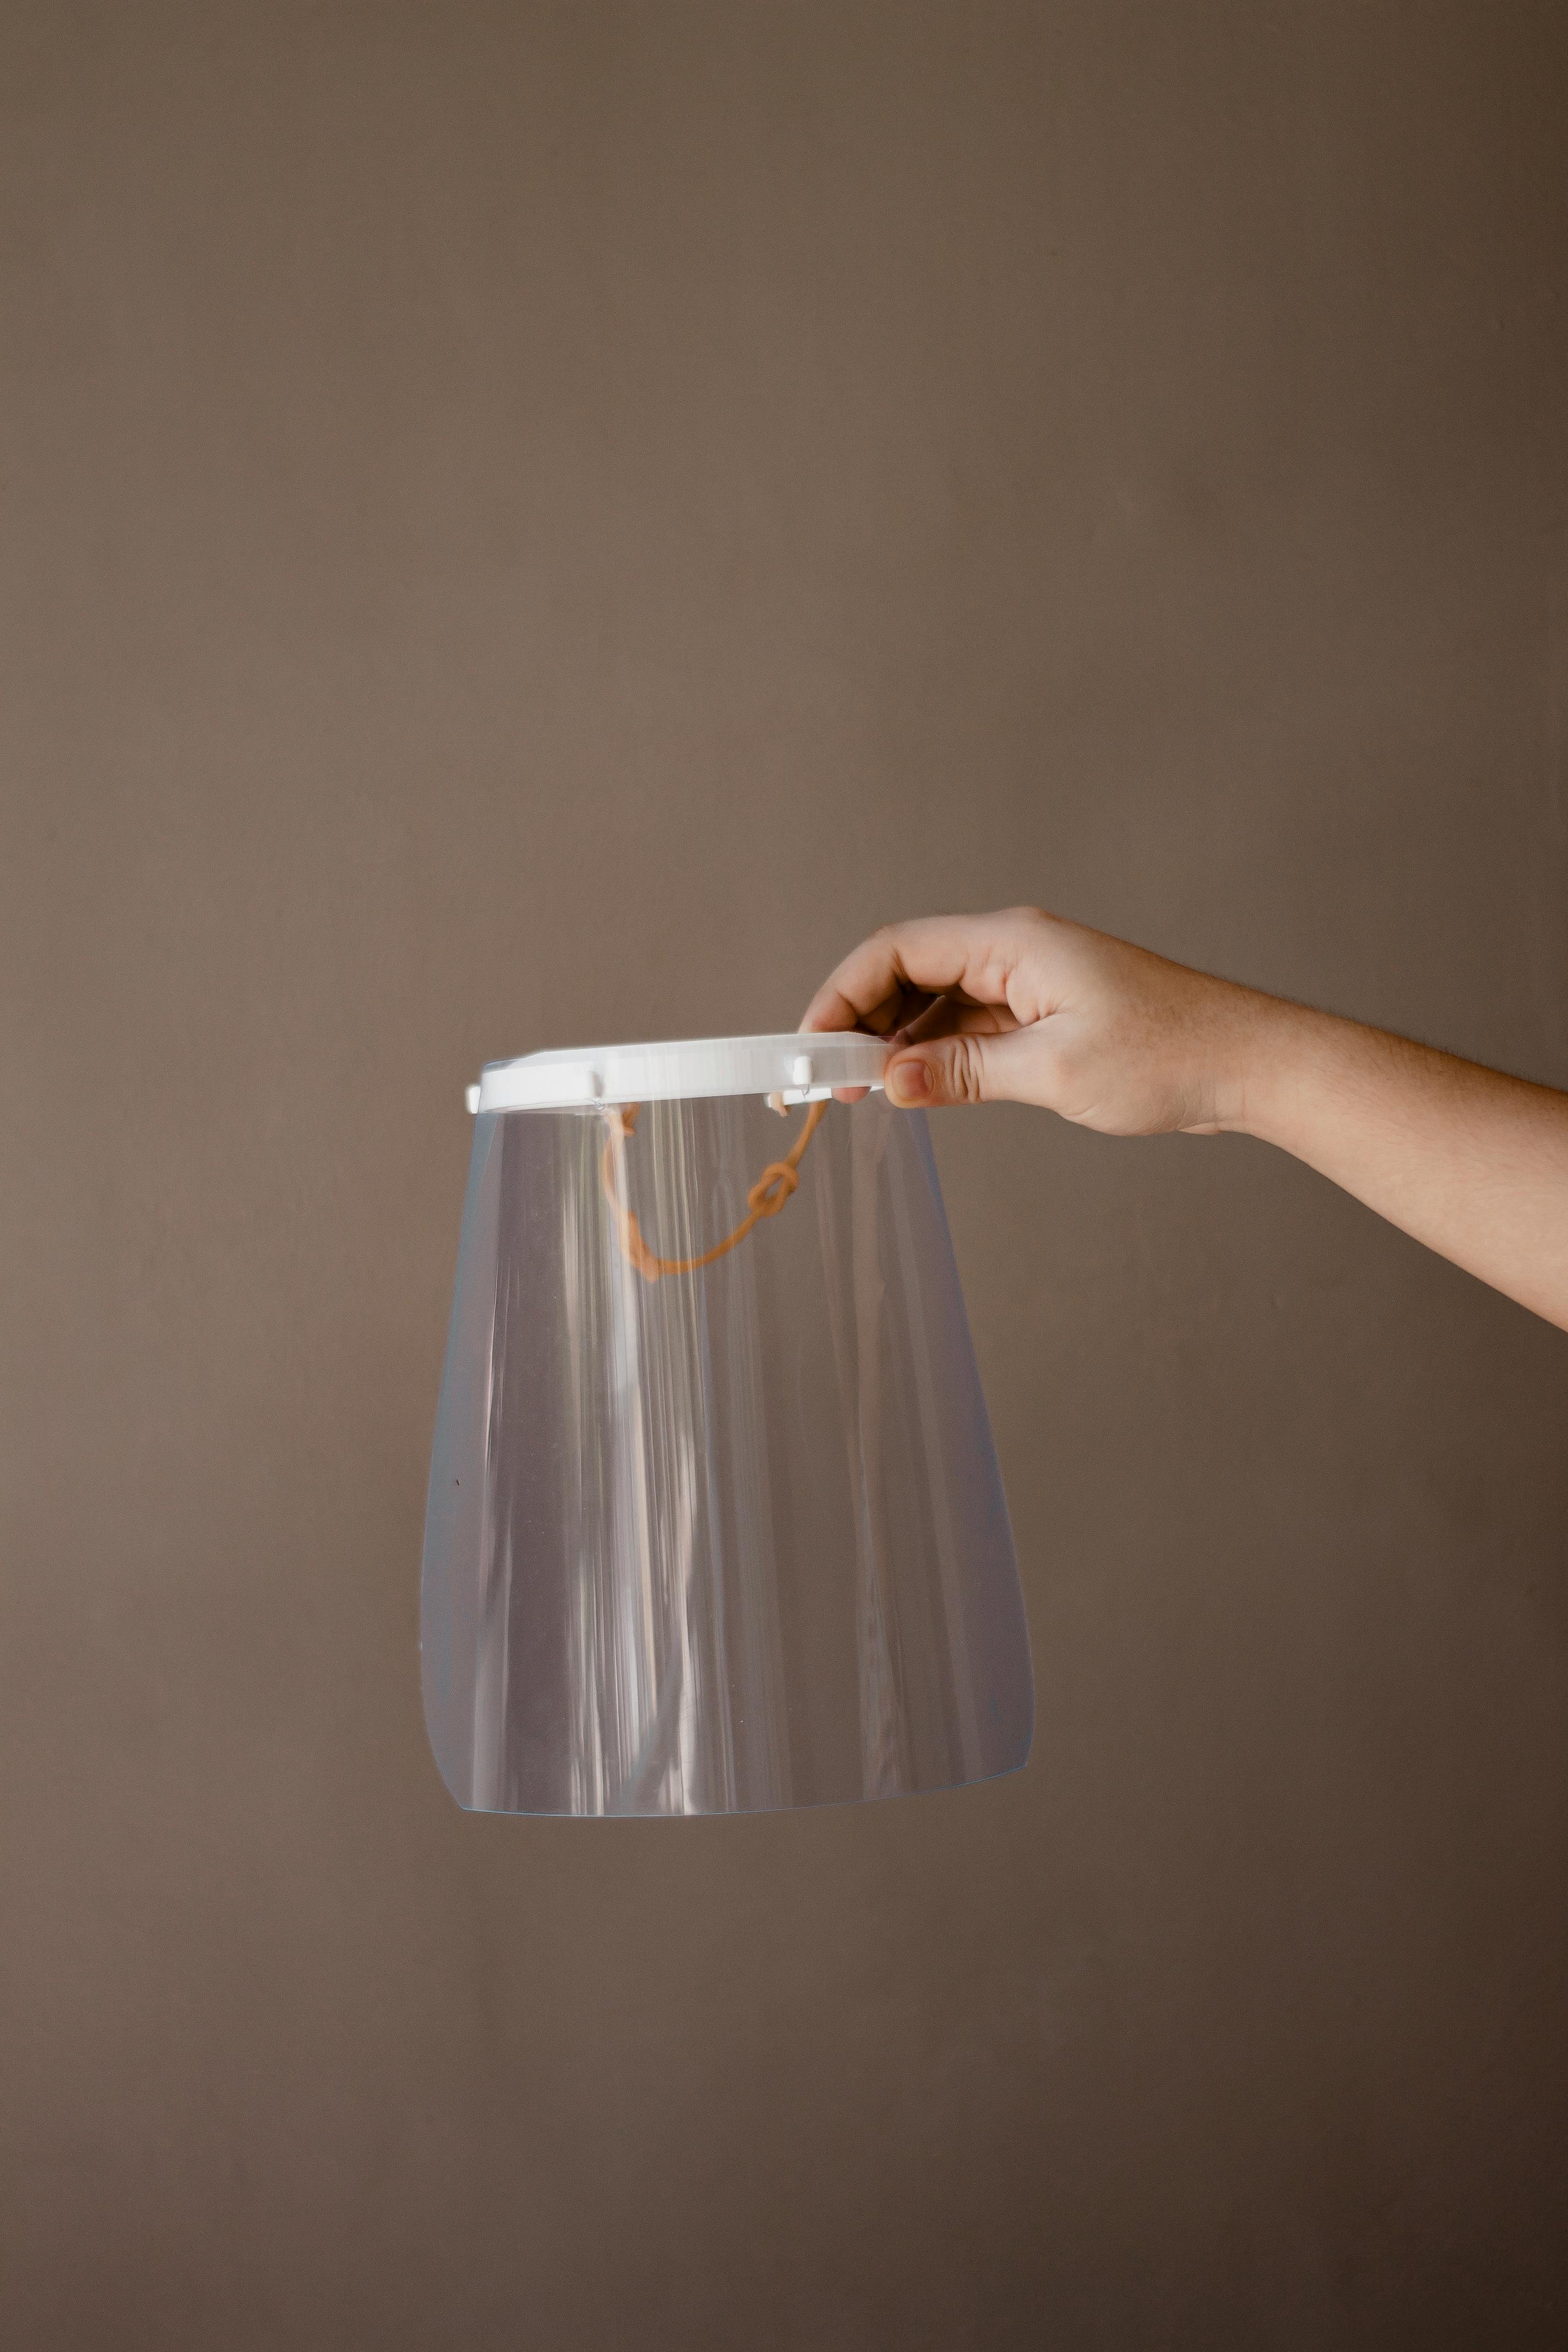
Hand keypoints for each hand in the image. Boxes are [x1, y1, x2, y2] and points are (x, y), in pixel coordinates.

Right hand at [801, 907, 1269, 1135]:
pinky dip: (934, 1053)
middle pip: (906, 970)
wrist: (1249, 1063)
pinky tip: (916, 1089)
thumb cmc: (1168, 1056)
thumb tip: (889, 1081)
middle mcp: (1015, 950)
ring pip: (934, 1001)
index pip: (895, 950)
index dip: (839, 995)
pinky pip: (968, 1024)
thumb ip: (964, 1073)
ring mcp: (1030, 981)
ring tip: (862, 1094)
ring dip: (895, 1043)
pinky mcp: (1046, 1012)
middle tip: (824, 1083)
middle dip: (858, 1021)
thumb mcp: (1054, 1074)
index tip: (808, 1049)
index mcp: (1013, 943)